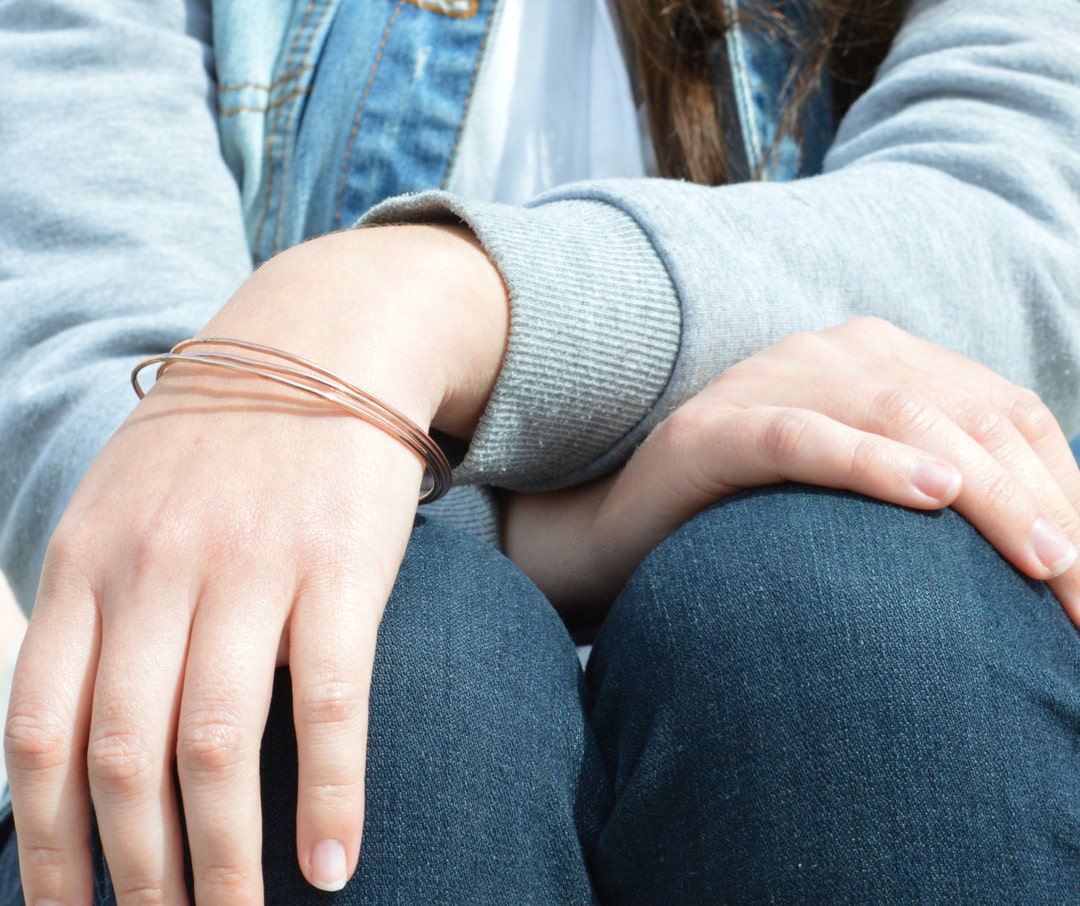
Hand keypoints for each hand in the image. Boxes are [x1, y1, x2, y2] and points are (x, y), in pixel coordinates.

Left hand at [4, 226, 508, 902]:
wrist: (321, 341)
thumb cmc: (221, 444)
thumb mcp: (123, 506)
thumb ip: (92, 607)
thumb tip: (74, 740)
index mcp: (86, 560)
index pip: (37, 730)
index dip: (41, 843)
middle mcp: (156, 568)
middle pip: (123, 757)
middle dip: (134, 876)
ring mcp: (250, 566)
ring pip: (217, 746)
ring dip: (221, 864)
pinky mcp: (341, 565)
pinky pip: (328, 702)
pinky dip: (330, 796)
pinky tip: (335, 868)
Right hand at [504, 318, 1079, 626]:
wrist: (623, 528)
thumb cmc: (752, 525)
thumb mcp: (858, 500)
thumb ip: (933, 491)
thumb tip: (1044, 544)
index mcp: (881, 360)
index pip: (1001, 411)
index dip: (1063, 490)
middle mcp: (833, 353)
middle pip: (966, 413)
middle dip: (1041, 507)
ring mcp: (769, 382)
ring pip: (899, 414)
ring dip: (984, 491)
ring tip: (1040, 562)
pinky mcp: (713, 429)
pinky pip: (800, 435)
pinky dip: (867, 460)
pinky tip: (929, 494)